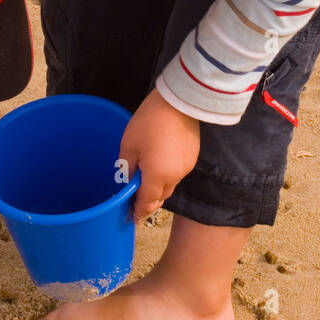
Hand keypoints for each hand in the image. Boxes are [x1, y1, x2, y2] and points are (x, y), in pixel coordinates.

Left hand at [119, 87, 199, 221]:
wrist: (178, 102)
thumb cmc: (149, 122)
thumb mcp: (129, 145)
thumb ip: (126, 168)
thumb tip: (126, 181)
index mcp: (157, 176)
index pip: (147, 203)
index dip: (139, 212)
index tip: (132, 218)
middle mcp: (175, 176)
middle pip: (160, 196)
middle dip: (148, 199)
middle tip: (135, 196)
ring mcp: (186, 167)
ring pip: (170, 184)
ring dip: (158, 185)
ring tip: (146, 173)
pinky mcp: (192, 157)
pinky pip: (178, 172)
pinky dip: (168, 172)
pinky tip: (160, 160)